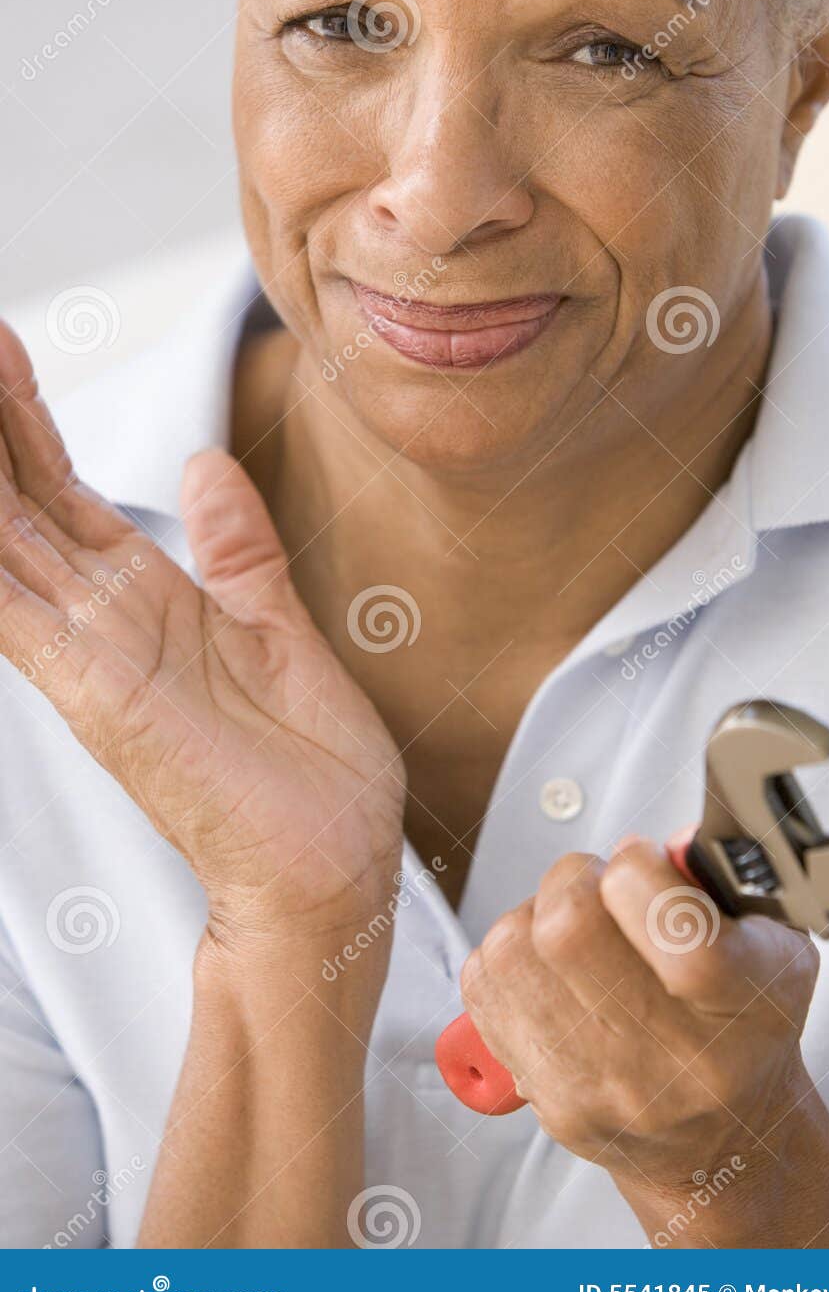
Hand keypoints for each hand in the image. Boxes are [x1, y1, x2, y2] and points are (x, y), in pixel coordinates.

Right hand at [0, 323, 405, 953]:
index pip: (63, 492)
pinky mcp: (97, 693)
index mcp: (150, 600)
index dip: (24, 421)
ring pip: (4, 543)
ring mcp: (91, 657)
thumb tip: (207, 465)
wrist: (333, 870)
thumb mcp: (279, 624)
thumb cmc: (311, 770)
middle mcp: (105, 621)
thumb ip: (240, 547)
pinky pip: (14, 615)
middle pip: (22, 500)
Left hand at [459, 842, 828, 1246]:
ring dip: (534, 917)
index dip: (640, 871)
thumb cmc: (744, 1026)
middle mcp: (670, 1057)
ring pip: (514, 950)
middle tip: (599, 888)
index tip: (640, 860)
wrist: (722, 1136)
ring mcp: (601, 1085)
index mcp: (739, 1006)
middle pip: (569, 930)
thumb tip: (669, 845)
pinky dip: (507, 958)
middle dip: (574, 880)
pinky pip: (485, 987)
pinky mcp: (549, 1098)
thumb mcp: (774, 946)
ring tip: (575, 930)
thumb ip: (727, 882)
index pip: (675, 928)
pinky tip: (550, 970)